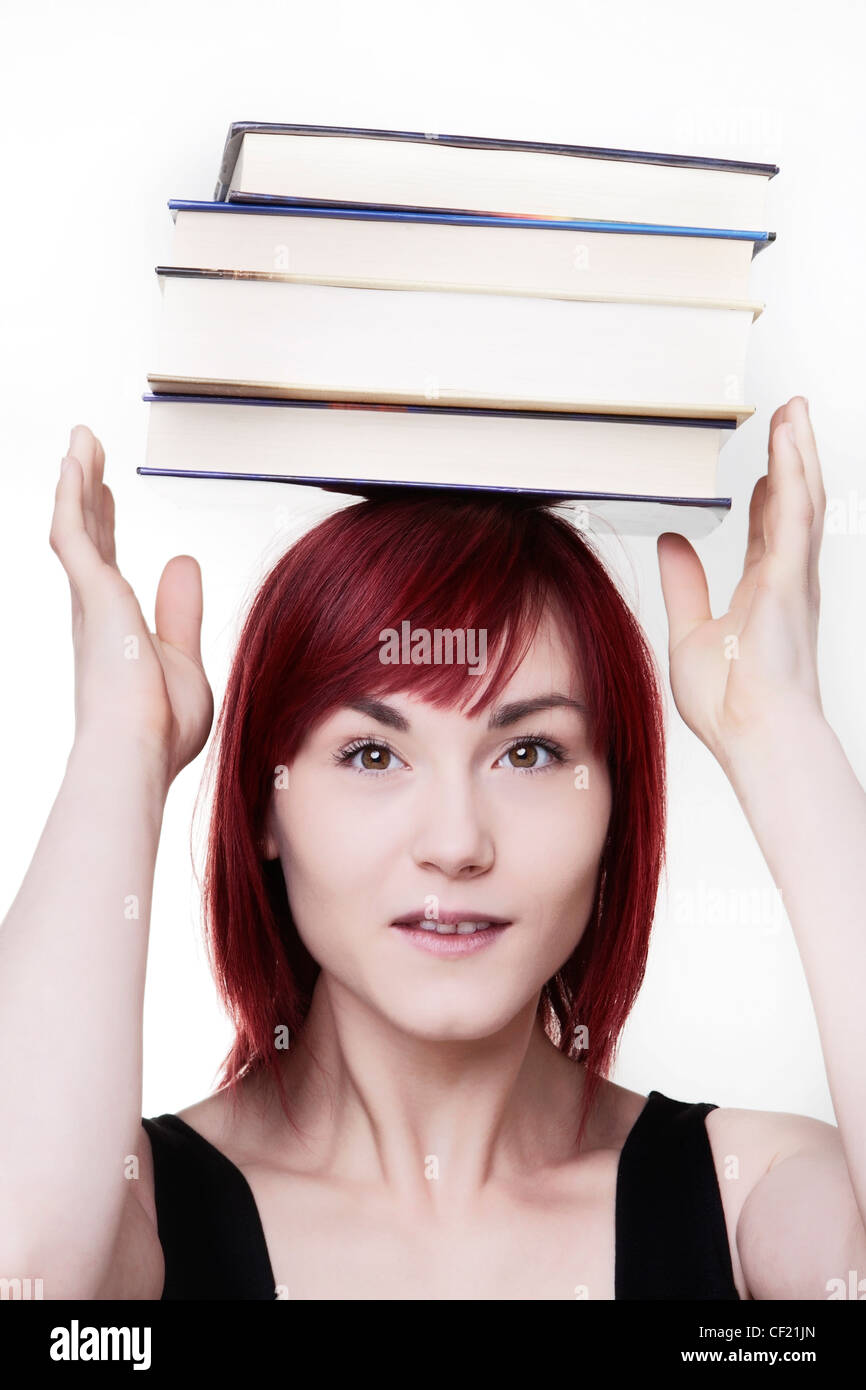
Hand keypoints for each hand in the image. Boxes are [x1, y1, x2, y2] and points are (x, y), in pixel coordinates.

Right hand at [50, 424, 213, 787]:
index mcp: (114, 629)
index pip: (108, 564)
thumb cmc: (158, 729)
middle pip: (89, 536)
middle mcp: (93, 611)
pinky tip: (73, 462)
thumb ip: (181, 610)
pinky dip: (71, 494)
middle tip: (85, 453)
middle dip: (87, 492)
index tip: (107, 494)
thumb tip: (184, 562)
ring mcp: (89, 601)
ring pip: (77, 523)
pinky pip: (73, 531)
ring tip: (80, 439)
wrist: (137, 754)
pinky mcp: (92, 592)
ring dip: (77, 479)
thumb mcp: (183, 657)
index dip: (106, 525)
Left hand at [656, 396, 824, 772]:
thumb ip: (683, 584)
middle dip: (792, 459)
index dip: (766, 496)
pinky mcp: (789, 576)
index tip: (762, 468)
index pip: (765, 532)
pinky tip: (788, 438)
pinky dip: (792, 470)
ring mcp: (793, 576)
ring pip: (801, 497)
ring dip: (797, 451)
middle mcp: (785, 580)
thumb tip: (672, 541)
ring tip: (794, 410)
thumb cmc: (729, 703)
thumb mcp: (690, 630)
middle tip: (789, 418)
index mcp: (763, 594)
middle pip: (793, 504)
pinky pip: (794, 511)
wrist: (753, 735)